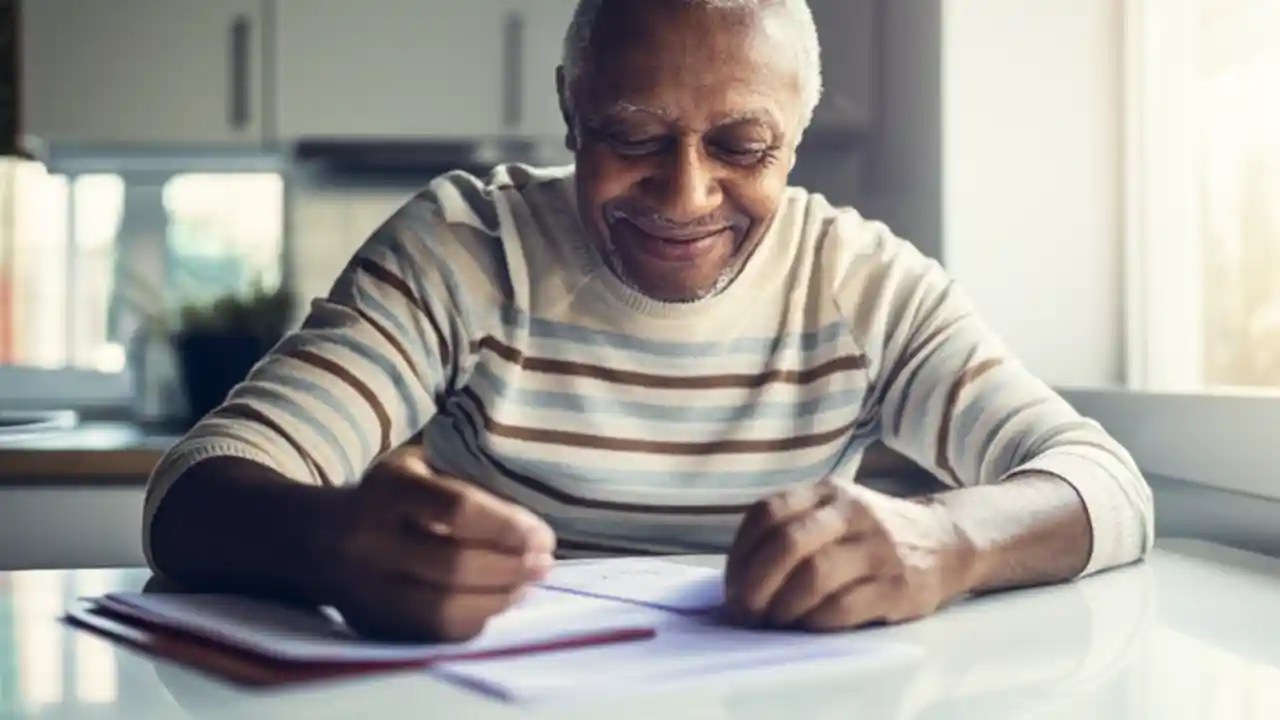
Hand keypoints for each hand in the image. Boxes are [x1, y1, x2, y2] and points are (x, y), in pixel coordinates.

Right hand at [328, 445, 555, 640]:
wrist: (315, 539)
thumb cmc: (389, 495)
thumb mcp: (418, 465)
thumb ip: (463, 478)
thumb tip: (529, 515)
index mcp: (388, 489)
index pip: (456, 509)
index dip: (506, 526)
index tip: (541, 534)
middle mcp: (370, 541)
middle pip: (454, 565)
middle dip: (511, 568)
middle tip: (544, 563)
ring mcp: (367, 589)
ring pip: (444, 609)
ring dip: (499, 599)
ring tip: (527, 584)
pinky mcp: (373, 624)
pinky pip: (434, 633)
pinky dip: (476, 620)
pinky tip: (499, 602)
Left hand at [724, 479, 974, 630]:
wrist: (945, 541)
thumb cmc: (870, 534)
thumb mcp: (833, 512)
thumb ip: (792, 530)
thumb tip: (738, 582)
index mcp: (826, 492)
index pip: (768, 512)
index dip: (740, 553)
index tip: (732, 586)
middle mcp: (852, 513)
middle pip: (788, 543)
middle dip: (756, 584)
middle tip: (746, 611)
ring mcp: (878, 548)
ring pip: (814, 576)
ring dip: (783, 607)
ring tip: (774, 622)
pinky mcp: (899, 586)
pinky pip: (843, 607)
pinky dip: (814, 622)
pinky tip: (807, 626)